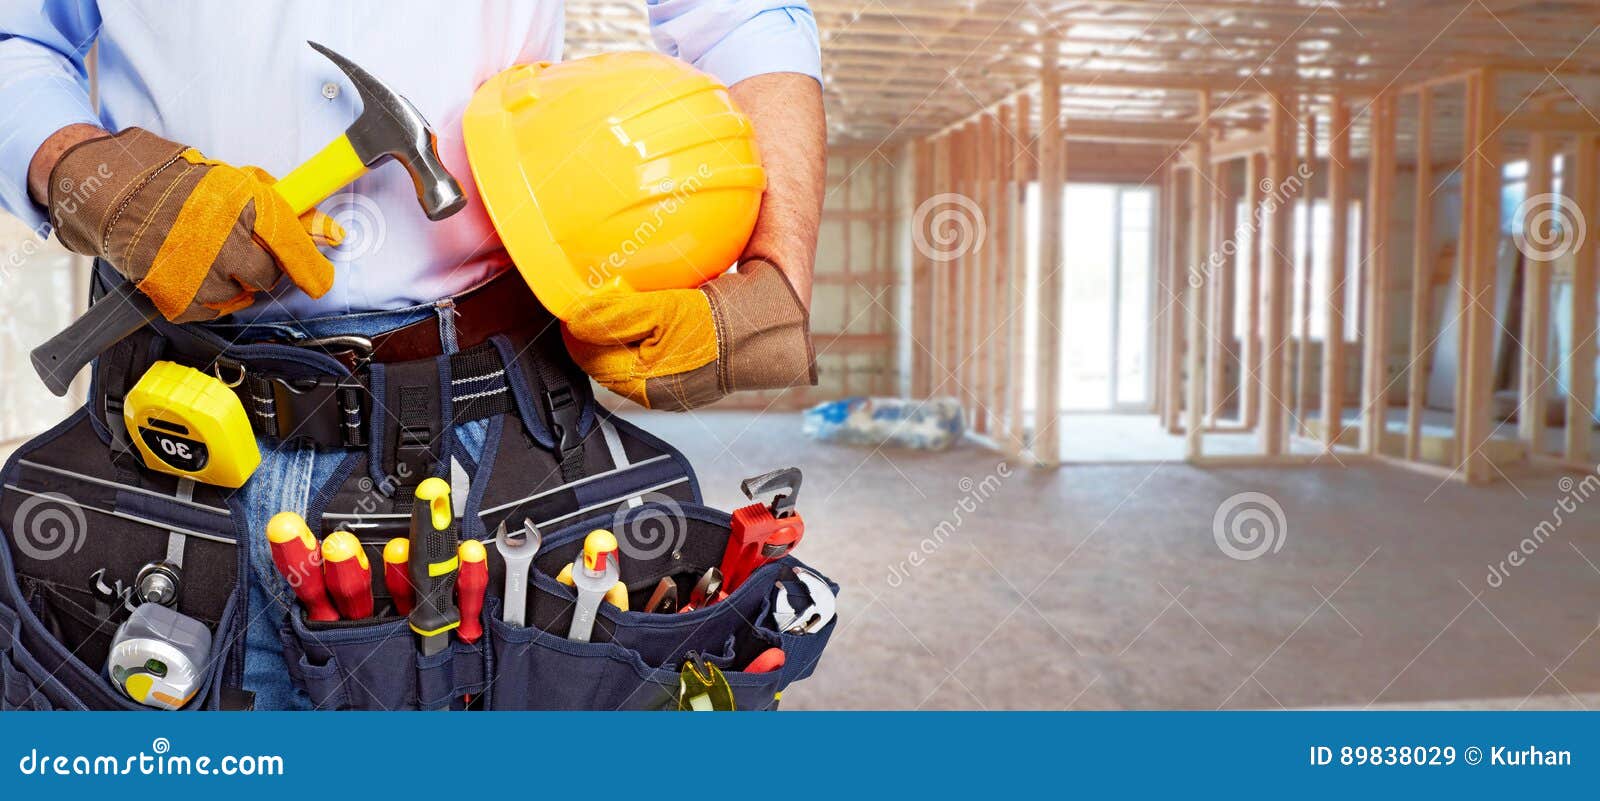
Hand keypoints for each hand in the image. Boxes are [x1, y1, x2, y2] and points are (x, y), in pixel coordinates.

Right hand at [46, 127, 342, 321]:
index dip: (313, 269)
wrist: (115, 192)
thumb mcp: (239, 183)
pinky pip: (211, 311)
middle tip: (244, 251)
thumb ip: (286, 211)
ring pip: (240, 296)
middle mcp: (223, 239)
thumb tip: (331, 233)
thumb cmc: (180, 184)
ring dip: (233, 282)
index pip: (295, 248)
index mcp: (244, 204)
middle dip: (263, 267)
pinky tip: (193, 272)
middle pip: (268, 277)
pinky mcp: (174, 295)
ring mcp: (197, 271)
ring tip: (210, 256)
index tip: (318, 280)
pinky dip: (207, 298)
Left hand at [562, 260, 815, 410]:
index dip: (581, 325)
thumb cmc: (732, 323)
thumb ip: (618, 316)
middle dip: (602, 327)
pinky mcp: (691, 374)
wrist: (781, 325)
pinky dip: (649, 331)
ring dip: (626, 328)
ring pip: (630, 354)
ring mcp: (675, 386)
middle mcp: (658, 393)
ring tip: (632, 298)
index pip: (588, 356)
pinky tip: (661, 309)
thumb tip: (578, 317)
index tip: (581, 297)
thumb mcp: (668, 310)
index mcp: (646, 385)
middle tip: (606, 293)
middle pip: (606, 357)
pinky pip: (655, 352)